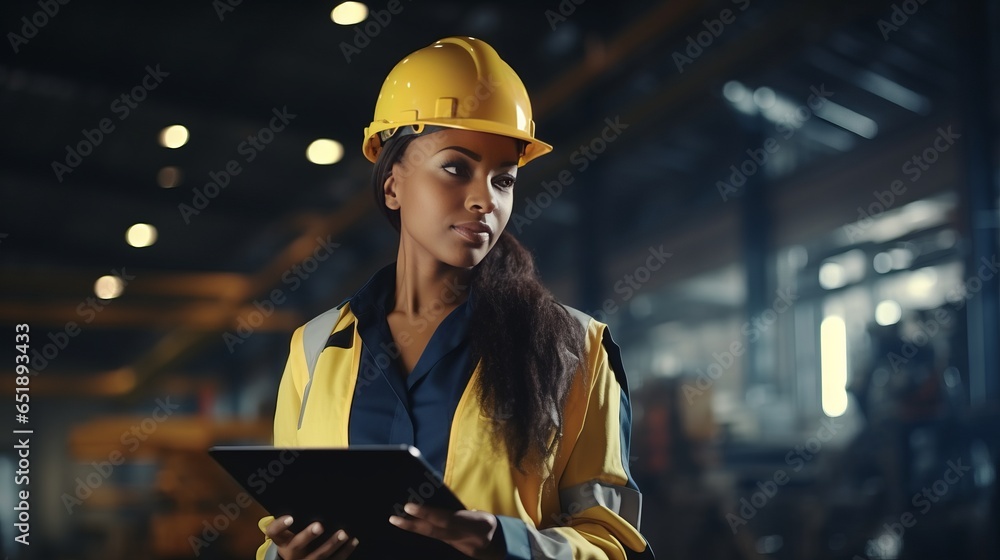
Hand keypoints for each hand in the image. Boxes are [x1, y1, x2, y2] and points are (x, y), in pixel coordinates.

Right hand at [265, 516, 358, 559]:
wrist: (295, 559)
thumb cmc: (295, 537)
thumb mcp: (289, 531)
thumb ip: (296, 517)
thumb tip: (312, 493)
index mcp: (282, 541)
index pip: (274, 533)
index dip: (280, 525)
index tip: (290, 517)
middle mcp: (292, 553)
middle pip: (298, 545)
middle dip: (309, 535)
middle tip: (319, 526)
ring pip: (318, 555)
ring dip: (332, 544)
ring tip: (342, 534)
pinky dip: (345, 551)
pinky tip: (352, 541)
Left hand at [389, 504, 504, 559]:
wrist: (498, 545)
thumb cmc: (486, 522)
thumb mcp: (477, 514)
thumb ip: (457, 510)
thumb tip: (434, 498)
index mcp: (474, 524)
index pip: (446, 519)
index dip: (427, 513)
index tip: (409, 506)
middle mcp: (464, 537)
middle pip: (435, 533)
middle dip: (413, 526)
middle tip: (393, 518)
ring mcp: (457, 546)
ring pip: (432, 537)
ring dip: (414, 529)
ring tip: (397, 520)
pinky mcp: (453, 550)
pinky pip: (435, 539)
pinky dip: (422, 531)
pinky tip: (409, 525)